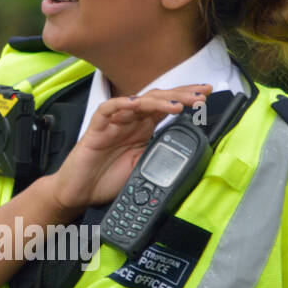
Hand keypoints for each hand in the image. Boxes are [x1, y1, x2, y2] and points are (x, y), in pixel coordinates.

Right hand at [51, 84, 212, 209]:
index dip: (186, 98)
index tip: (207, 95)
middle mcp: (131, 122)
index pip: (167, 107)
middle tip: (202, 95)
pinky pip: (108, 110)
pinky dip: (122, 104)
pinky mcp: (97, 129)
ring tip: (179, 105)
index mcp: (143, 130)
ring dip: (159, 101)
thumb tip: (185, 149)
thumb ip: (160, 154)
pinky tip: (138, 104)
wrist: (80, 192)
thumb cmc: (108, 180)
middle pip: (157, 99)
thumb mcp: (145, 169)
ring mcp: (114, 123)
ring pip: (138, 101)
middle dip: (181, 94)